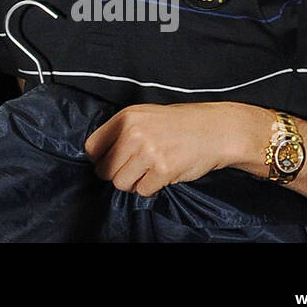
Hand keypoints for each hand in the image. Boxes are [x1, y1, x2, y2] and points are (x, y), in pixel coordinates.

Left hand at [84, 101, 265, 196]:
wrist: (214, 130)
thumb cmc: (178, 124)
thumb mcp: (144, 115)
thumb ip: (121, 131)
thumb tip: (98, 156)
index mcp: (126, 117)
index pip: (92, 147)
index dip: (100, 159)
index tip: (109, 161)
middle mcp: (133, 134)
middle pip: (105, 170)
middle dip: (117, 174)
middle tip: (133, 169)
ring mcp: (148, 152)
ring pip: (121, 183)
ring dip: (133, 183)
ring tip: (148, 171)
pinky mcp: (163, 170)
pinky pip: (143, 191)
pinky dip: (150, 188)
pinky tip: (161, 175)